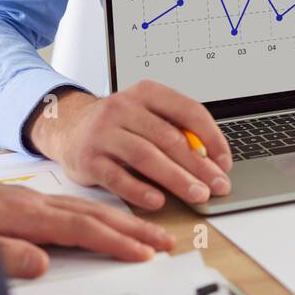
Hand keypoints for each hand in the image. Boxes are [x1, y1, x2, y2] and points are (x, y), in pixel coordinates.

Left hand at [0, 180, 173, 278]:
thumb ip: (1, 256)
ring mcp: (23, 201)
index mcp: (19, 216)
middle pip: (91, 215)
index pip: (79, 230)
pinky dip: (93, 215)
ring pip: (82, 210)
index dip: (116, 242)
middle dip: (131, 229)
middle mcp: (26, 204)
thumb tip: (41, 264)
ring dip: (118, 221)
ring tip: (146, 231)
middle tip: (164, 241)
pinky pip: (67, 208)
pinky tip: (98, 221)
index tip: (145, 253)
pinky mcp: (16, 203)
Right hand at [26, 84, 231, 210]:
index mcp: (146, 93)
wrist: (68, 128)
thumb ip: (176, 131)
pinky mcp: (88, 158)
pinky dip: (139, 191)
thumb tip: (213, 163)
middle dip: (199, 166)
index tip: (225, 163)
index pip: (189, 111)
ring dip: (176, 179)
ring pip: (146, 157)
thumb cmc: (119, 126)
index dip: (212, 138)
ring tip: (197, 195)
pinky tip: (158, 202)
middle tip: (218, 186)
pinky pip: (117, 177)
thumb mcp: (147, 115)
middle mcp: (122, 108)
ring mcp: (103, 133)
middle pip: (169, 138)